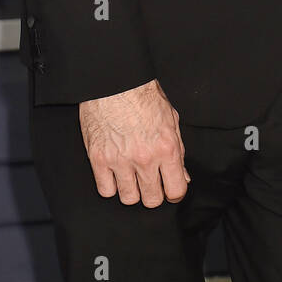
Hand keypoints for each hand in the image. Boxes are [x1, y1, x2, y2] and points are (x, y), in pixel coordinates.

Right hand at [79, 78, 190, 206]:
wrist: (115, 81)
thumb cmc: (144, 96)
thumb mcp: (171, 119)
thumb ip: (178, 150)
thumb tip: (182, 176)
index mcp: (166, 147)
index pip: (176, 190)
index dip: (175, 193)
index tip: (171, 190)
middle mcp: (145, 158)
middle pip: (152, 199)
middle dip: (154, 194)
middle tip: (151, 183)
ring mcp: (120, 160)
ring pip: (129, 198)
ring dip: (132, 191)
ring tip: (132, 178)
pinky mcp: (98, 159)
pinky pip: (106, 190)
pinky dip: (111, 186)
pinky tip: (115, 174)